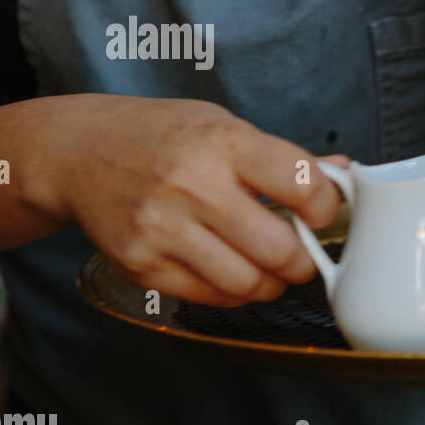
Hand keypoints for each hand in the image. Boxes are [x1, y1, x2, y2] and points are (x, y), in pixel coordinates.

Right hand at [31, 94, 347, 306]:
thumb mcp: (224, 126)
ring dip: (270, 284)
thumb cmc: (162, 136)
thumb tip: (346, 173)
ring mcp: (162, 227)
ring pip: (249, 283)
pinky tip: (230, 270)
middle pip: (280, 250)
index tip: (320, 213)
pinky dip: (233, 292)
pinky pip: (211, 297)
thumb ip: (285, 158)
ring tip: (267, 267)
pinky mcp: (141, 263)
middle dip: (302, 261)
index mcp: (224, 142)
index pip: (303, 184)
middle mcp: (192, 184)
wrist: (77, 152)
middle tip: (299, 255)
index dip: (326, 207)